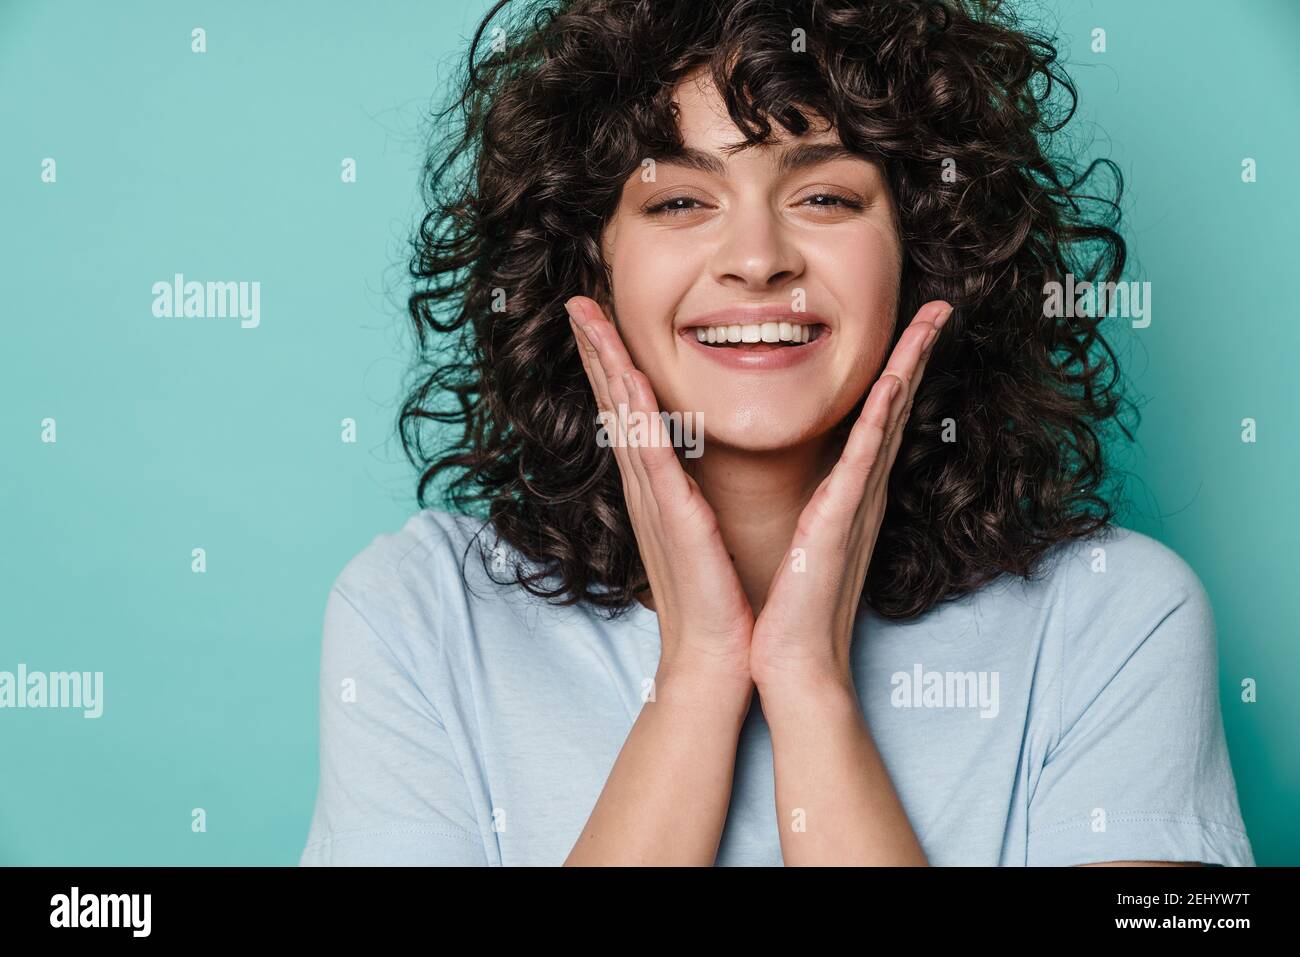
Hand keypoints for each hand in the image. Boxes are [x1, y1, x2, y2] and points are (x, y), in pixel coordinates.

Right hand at [565, 296, 754, 692]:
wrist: (714, 655)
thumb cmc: (716, 597)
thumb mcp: (703, 531)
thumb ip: (692, 496)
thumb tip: (694, 470)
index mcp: (657, 487)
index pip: (629, 411)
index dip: (612, 363)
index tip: (600, 320)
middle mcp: (644, 486)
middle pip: (613, 401)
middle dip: (595, 347)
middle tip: (575, 300)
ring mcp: (652, 498)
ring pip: (622, 414)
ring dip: (603, 362)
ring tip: (585, 317)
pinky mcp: (672, 515)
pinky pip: (649, 452)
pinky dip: (634, 411)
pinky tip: (625, 377)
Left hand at [749, 301, 953, 694]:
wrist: (791, 662)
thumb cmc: (790, 605)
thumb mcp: (804, 539)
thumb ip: (818, 507)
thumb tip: (816, 483)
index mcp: (848, 492)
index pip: (877, 418)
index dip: (896, 369)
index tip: (912, 326)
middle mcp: (862, 492)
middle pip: (896, 408)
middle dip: (918, 353)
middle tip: (942, 304)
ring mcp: (857, 504)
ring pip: (889, 421)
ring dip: (909, 368)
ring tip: (932, 321)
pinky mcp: (840, 523)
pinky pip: (864, 460)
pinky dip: (882, 420)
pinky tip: (895, 384)